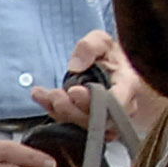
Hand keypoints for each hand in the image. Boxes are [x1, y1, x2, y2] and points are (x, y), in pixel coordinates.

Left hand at [39, 30, 167, 140]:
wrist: (108, 67)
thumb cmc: (108, 54)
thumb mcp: (101, 41)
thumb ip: (89, 47)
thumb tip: (75, 65)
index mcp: (127, 85)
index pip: (116, 103)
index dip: (93, 101)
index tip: (73, 91)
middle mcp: (121, 108)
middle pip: (96, 120)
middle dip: (71, 109)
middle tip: (54, 94)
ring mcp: (106, 120)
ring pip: (82, 126)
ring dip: (60, 112)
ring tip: (45, 94)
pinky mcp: (89, 124)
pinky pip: (71, 125)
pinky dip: (53, 112)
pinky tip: (41, 97)